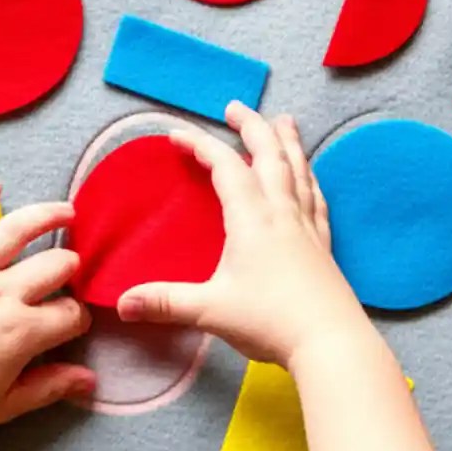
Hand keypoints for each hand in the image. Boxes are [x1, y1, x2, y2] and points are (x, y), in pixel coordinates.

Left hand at [0, 177, 94, 434]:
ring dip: (47, 216)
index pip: (70, 314)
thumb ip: (50, 387)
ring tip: (66, 212)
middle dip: (70, 268)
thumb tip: (91, 381)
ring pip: (15, 231)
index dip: (78, 318)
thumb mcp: (4, 405)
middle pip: (54, 266)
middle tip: (68, 271)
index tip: (71, 322)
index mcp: (20, 333)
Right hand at [117, 101, 373, 366]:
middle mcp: (282, 213)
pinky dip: (310, 179)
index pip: (225, 167)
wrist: (330, 343)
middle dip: (252, 127)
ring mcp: (307, 228)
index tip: (177, 134)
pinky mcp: (324, 246)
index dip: (200, 145)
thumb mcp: (209, 311)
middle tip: (236, 107)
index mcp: (252, 219)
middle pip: (269, 156)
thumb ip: (165, 303)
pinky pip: (316, 199)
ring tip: (284, 122)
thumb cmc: (270, 322)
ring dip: (288, 143)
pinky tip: (310, 178)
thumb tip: (121, 303)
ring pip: (299, 171)